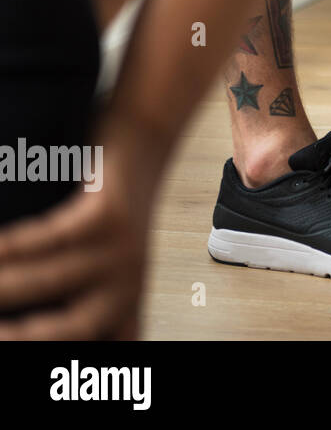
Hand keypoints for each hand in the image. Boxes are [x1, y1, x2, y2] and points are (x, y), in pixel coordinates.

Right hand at [0, 111, 164, 338]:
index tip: (15, 338)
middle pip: (71, 331)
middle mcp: (128, 285)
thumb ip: (65, 306)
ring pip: (48, 281)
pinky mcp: (109, 214)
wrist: (144, 143)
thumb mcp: (94, 269)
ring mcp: (122, 249)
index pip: (105, 350)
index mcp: (124, 307)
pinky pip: (50, 238)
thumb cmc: (104, 215)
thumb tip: (19, 322)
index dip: (61, 361)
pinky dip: (11, 247)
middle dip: (20, 337)